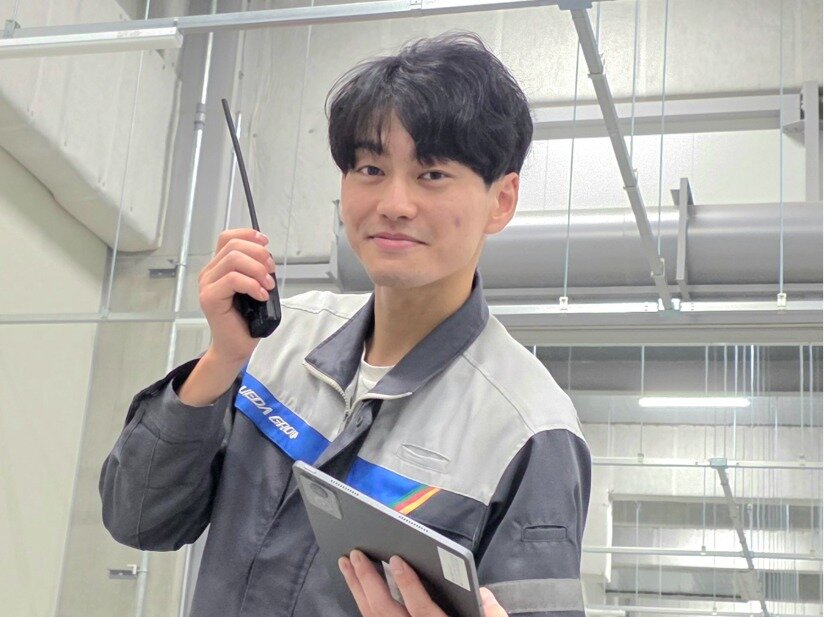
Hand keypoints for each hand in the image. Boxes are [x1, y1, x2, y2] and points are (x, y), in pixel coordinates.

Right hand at [197, 228, 276, 362]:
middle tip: (271, 273)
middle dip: (259, 255)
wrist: (236, 346)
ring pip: (234, 260)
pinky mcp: (210, 298)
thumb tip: (266, 255)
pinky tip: (261, 295)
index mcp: (218, 267)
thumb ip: (254, 269)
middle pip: (234, 247)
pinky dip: (252, 285)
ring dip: (257, 270)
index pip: (227, 238)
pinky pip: (233, 279)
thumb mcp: (254, 287)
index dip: (247, 235)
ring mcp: (207, 285)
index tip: (266, 243)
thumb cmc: (246, 320)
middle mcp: (209, 273)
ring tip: (267, 286)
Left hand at [339, 550, 507, 616]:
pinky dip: (362, 604)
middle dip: (369, 581)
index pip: (422, 610)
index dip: (409, 585)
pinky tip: (358, 589)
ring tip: (347, 564)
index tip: (396, 559)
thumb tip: (484, 594)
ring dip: (357, 589)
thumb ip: (491, 614)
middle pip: (386, 612)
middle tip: (357, 554)